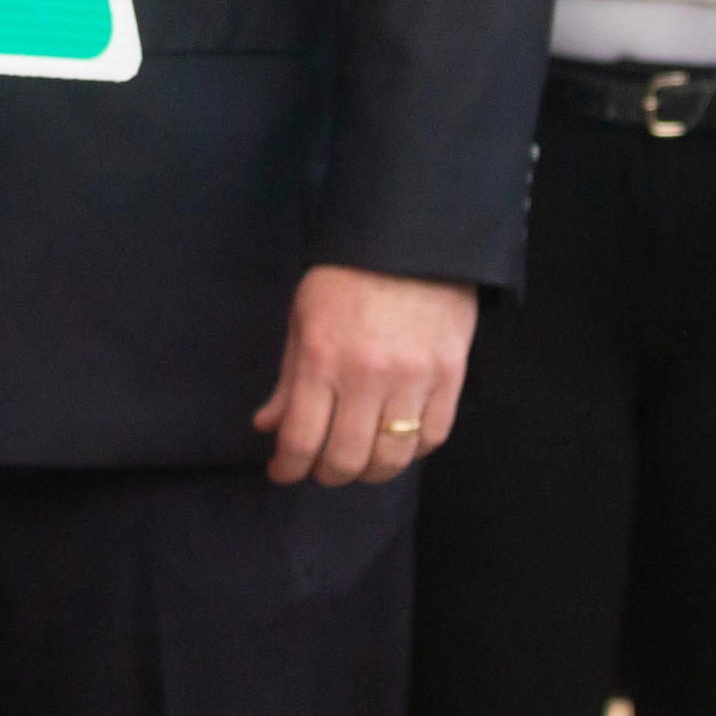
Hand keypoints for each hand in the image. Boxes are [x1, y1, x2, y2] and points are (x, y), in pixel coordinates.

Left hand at [252, 266, 477, 486]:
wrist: (411, 240)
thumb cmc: (347, 278)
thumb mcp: (303, 318)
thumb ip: (287, 378)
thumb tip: (267, 427)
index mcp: (321, 356)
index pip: (300, 439)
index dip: (287, 468)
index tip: (282, 472)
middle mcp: (366, 373)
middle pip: (345, 459)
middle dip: (326, 475)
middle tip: (320, 468)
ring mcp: (413, 377)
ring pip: (390, 459)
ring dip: (369, 472)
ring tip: (358, 460)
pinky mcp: (449, 376)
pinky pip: (431, 439)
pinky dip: (411, 451)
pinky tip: (396, 440)